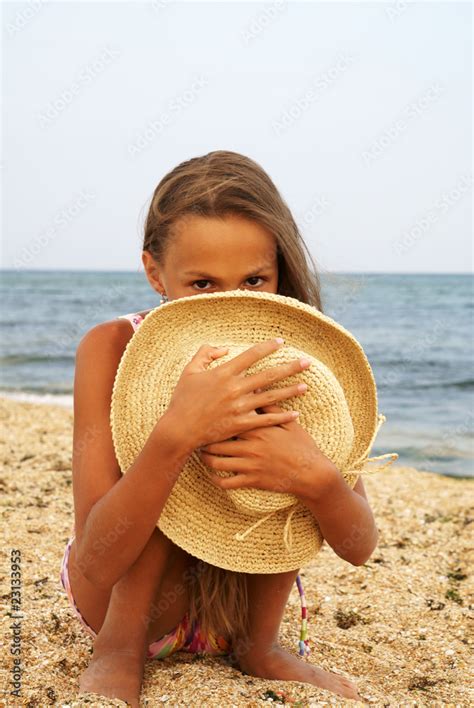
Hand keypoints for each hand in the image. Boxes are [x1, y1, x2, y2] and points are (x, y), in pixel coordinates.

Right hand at [164, 339, 310, 448]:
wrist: (179, 429)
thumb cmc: (182, 400)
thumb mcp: (189, 371)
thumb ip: (205, 354)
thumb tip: (223, 348)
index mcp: (224, 373)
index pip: (251, 355)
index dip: (268, 347)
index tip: (281, 342)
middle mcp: (235, 388)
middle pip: (269, 374)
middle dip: (290, 367)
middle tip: (307, 362)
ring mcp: (239, 407)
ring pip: (271, 396)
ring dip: (290, 390)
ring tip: (306, 386)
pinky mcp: (241, 425)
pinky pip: (266, 419)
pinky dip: (281, 416)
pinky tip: (295, 414)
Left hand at [196, 403, 338, 499]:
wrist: (312, 473)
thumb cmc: (301, 445)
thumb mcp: (288, 423)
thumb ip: (270, 406)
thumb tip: (258, 387)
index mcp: (258, 429)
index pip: (228, 419)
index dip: (213, 418)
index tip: (204, 415)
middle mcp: (251, 446)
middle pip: (217, 441)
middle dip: (204, 439)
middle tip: (197, 435)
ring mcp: (251, 465)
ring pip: (217, 463)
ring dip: (205, 459)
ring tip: (201, 454)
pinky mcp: (252, 481)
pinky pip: (227, 483)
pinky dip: (216, 479)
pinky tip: (212, 475)